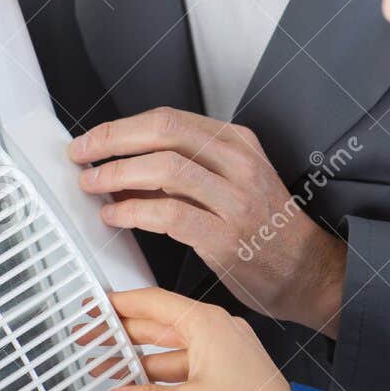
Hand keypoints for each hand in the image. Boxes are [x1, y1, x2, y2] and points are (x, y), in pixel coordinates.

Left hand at [70, 107, 347, 333]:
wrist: (307, 271)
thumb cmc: (264, 228)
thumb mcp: (233, 181)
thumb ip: (184, 169)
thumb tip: (123, 164)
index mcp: (237, 142)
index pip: (168, 119)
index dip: (121, 128)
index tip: (92, 140)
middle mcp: (238, 163)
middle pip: (163, 133)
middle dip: (111, 141)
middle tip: (81, 156)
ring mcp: (235, 200)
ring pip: (164, 168)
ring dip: (116, 175)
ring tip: (93, 185)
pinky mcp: (226, 237)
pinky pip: (169, 214)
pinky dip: (133, 211)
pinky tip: (115, 215)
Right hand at [100, 288, 291, 390]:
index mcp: (207, 323)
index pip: (153, 302)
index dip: (120, 304)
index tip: (97, 307)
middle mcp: (216, 332)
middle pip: (159, 326)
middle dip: (123, 335)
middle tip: (93, 339)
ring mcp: (222, 353)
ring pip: (170, 351)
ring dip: (139, 361)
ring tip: (108, 370)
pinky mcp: (226, 375)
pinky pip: (184, 368)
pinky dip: (161, 377)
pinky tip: (141, 389)